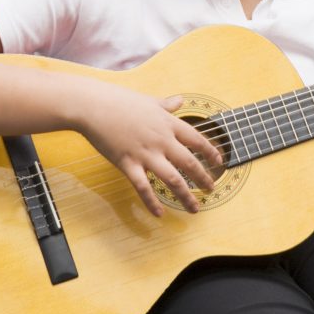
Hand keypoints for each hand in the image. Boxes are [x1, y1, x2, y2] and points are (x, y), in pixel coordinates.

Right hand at [76, 84, 222, 216]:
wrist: (94, 106)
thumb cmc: (120, 101)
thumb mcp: (149, 101)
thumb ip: (167, 104)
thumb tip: (180, 100)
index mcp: (168, 124)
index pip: (197, 140)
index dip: (210, 152)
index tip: (219, 161)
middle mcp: (161, 140)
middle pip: (189, 163)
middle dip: (203, 178)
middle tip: (211, 189)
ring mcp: (145, 153)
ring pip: (172, 179)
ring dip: (185, 195)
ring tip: (194, 208)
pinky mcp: (128, 163)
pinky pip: (143, 187)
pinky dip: (152, 202)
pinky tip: (159, 213)